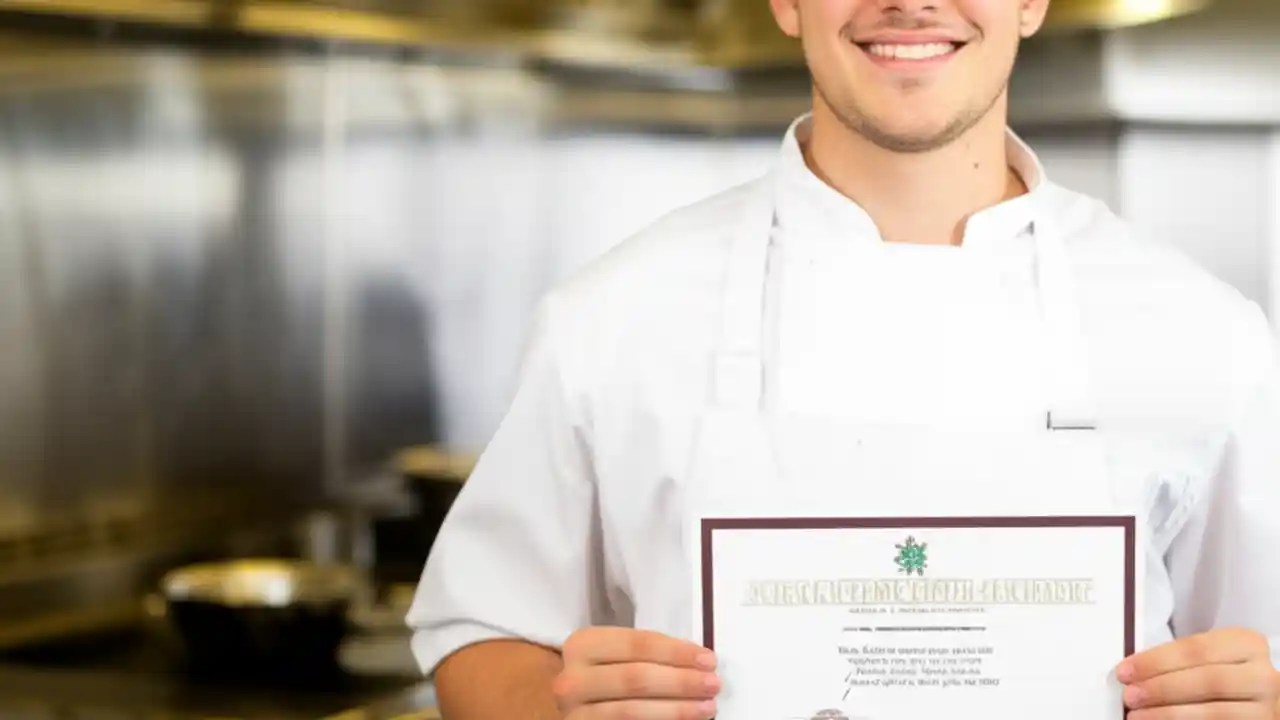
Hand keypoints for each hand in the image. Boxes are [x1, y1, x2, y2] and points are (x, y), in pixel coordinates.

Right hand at [553, 627, 719, 719]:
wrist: (579, 706)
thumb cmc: (606, 675)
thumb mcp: (617, 656)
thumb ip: (649, 655)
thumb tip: (700, 662)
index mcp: (583, 645)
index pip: (636, 644)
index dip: (676, 651)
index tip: (709, 659)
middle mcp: (572, 679)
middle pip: (635, 678)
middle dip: (680, 681)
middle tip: (714, 684)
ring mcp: (574, 712)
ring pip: (631, 711)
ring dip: (676, 710)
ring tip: (707, 707)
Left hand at [1116, 628, 1278, 718]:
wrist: (1258, 695)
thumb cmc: (1225, 671)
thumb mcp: (1212, 656)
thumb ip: (1181, 661)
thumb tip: (1134, 673)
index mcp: (1247, 644)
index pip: (1196, 649)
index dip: (1156, 661)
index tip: (1125, 671)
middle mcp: (1264, 675)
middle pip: (1207, 680)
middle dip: (1162, 688)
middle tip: (1130, 695)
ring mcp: (1269, 707)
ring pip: (1216, 712)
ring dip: (1170, 714)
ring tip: (1138, 716)